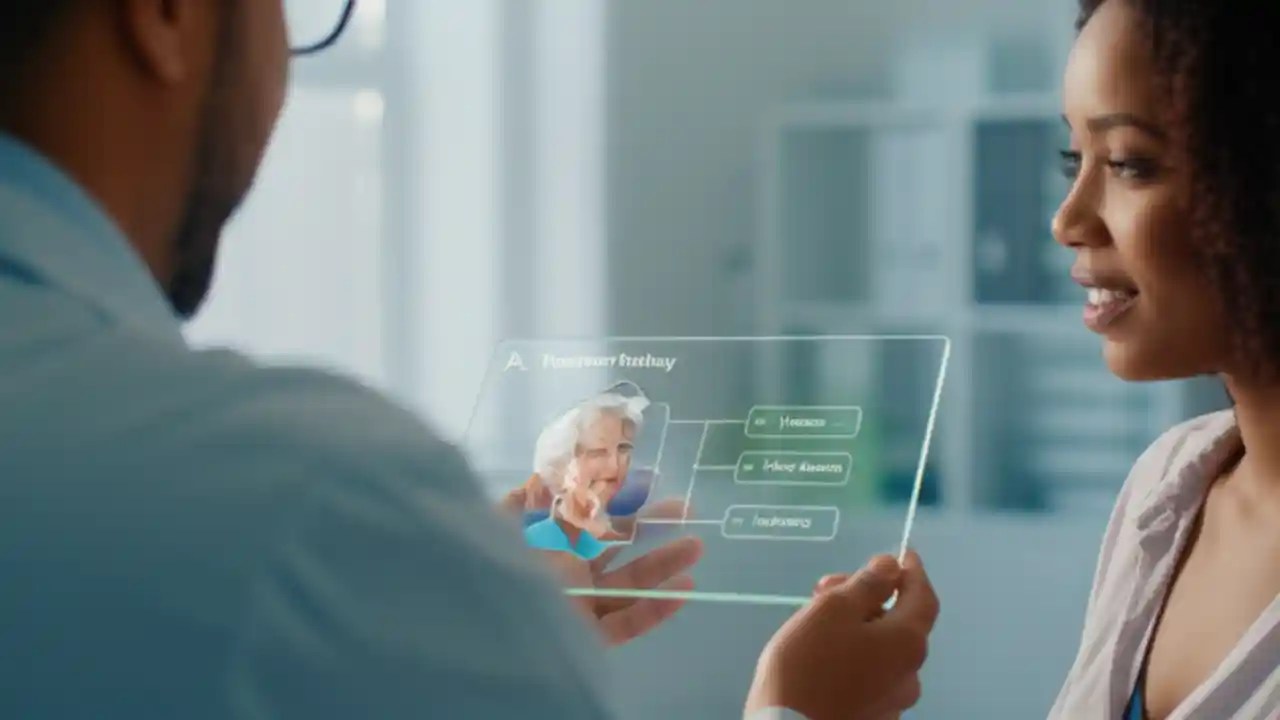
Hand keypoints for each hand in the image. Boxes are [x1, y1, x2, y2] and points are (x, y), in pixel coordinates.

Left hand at [501, 488, 703, 645]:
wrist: (493, 639)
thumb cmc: (512, 575)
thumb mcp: (535, 533)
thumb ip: (558, 506)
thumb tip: (559, 469)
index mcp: (542, 541)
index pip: (582, 513)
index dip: (613, 496)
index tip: (647, 481)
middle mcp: (559, 573)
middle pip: (610, 546)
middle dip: (647, 526)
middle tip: (685, 508)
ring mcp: (576, 607)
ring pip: (625, 584)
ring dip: (662, 564)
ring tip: (697, 546)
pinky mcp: (588, 639)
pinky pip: (625, 623)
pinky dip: (655, 608)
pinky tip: (685, 589)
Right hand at [745, 550, 939, 719]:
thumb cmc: (808, 664)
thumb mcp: (832, 609)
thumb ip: (867, 584)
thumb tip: (891, 565)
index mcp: (908, 641)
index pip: (923, 595)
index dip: (912, 571)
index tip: (901, 552)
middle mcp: (911, 673)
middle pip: (899, 622)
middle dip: (868, 598)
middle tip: (826, 588)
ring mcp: (894, 701)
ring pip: (883, 650)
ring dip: (860, 628)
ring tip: (817, 622)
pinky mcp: (874, 718)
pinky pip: (871, 676)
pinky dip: (855, 656)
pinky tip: (824, 656)